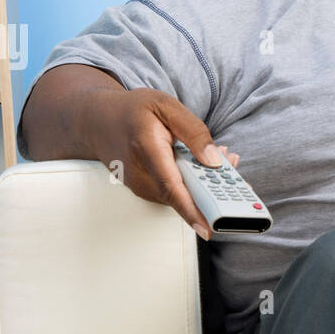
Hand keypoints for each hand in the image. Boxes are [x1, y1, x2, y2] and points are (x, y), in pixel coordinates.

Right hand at [85, 87, 239, 238]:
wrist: (98, 121)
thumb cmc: (133, 111)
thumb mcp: (166, 105)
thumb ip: (193, 131)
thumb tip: (214, 160)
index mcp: (146, 148)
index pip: (171, 186)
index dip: (191, 209)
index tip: (209, 228)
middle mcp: (140, 175)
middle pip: (183, 195)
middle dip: (216, 187)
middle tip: (236, 164)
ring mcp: (141, 187)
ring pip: (182, 196)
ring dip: (208, 183)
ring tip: (227, 157)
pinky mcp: (146, 191)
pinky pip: (176, 193)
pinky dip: (195, 182)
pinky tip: (209, 165)